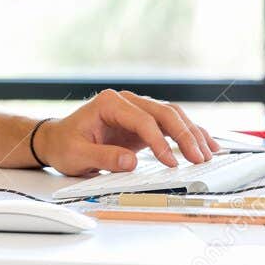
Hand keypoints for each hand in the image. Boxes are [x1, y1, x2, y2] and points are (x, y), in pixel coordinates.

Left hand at [32, 90, 219, 176]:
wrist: (57, 141)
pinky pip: (171, 126)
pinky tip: (206, 145)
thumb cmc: (64, 146)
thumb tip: (131, 162)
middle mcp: (126, 101)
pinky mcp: (144, 123)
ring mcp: (137, 110)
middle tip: (199, 159)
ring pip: (173, 116)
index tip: (171, 162)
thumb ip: (103, 158)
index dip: (159, 141)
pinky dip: (189, 134)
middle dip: (184, 136)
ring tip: (207, 154)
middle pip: (164, 113)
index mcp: (109, 103)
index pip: (142, 119)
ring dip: (192, 134)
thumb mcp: (77, 155)